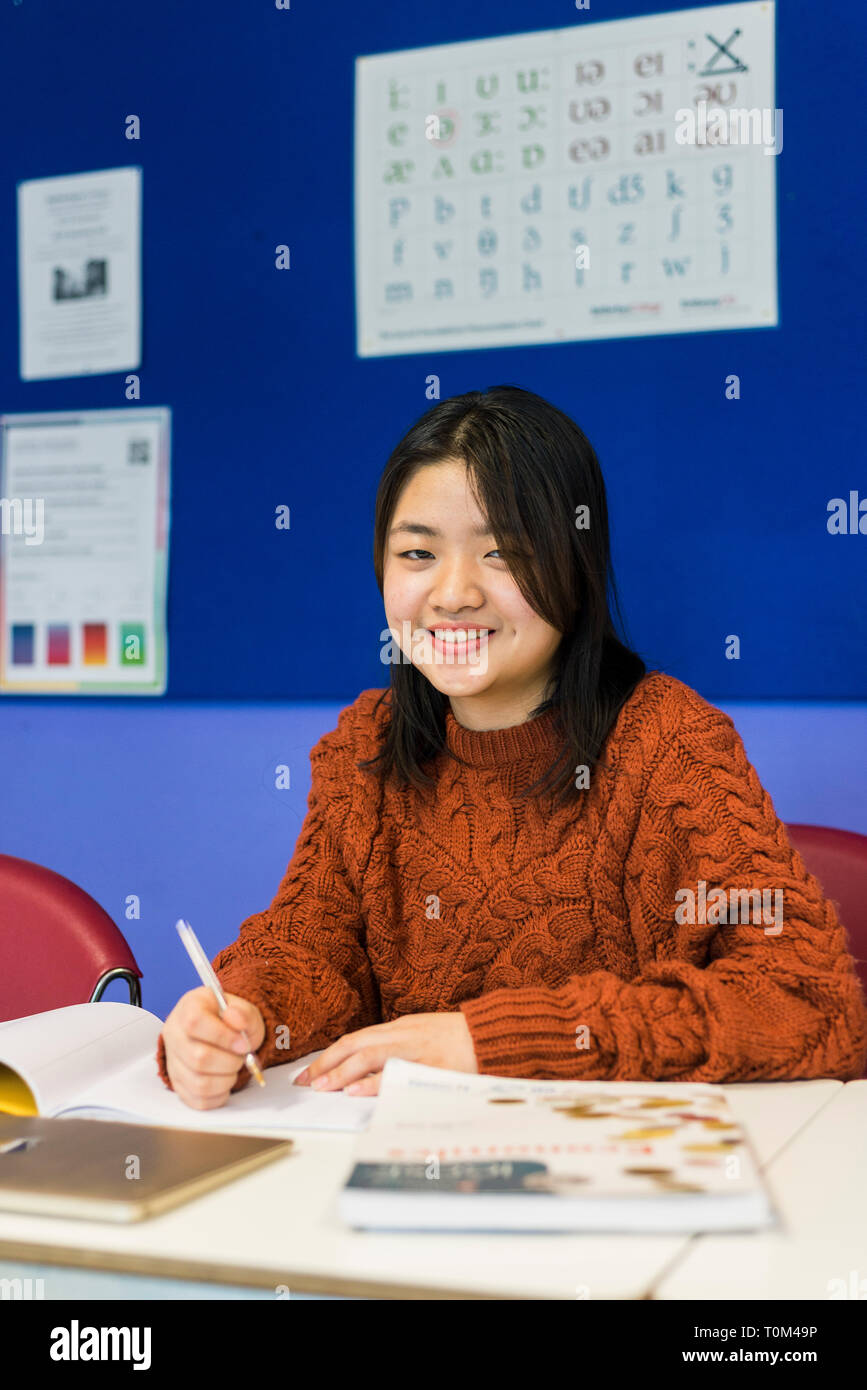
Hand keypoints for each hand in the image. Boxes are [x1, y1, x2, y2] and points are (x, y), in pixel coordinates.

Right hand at [162, 987, 264, 1109]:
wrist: (218, 1031)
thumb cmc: (229, 1020)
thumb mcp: (243, 1009)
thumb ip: (244, 1013)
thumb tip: (235, 1018)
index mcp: (188, 1008)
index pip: (195, 1023)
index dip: (223, 1037)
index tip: (244, 1044)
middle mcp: (174, 1033)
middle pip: (198, 1057)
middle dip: (230, 1062)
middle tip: (242, 1057)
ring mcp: (173, 1060)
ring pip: (198, 1083)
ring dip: (226, 1080)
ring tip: (233, 1068)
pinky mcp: (178, 1083)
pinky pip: (198, 1100)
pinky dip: (219, 1095)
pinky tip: (226, 1081)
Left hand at [294, 1011, 478, 1095]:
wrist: (493, 1034)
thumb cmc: (459, 1038)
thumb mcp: (423, 1036)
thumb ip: (397, 1048)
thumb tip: (366, 1070)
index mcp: (400, 1028)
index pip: (355, 1039)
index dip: (329, 1056)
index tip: (308, 1073)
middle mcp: (403, 1035)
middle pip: (355, 1044)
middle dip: (326, 1063)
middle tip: (304, 1081)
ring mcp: (416, 1049)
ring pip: (370, 1055)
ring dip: (341, 1071)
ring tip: (321, 1086)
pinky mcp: (429, 1066)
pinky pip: (396, 1073)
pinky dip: (373, 1081)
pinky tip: (355, 1090)